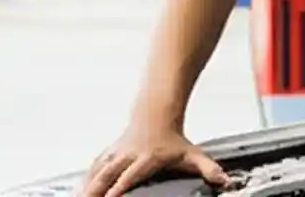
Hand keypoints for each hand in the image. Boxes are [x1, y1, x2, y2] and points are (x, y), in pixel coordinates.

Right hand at [80, 120, 227, 196]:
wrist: (156, 113)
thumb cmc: (173, 138)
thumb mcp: (193, 154)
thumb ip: (209, 169)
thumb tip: (225, 180)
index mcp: (147, 158)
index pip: (132, 175)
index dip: (121, 186)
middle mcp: (129, 155)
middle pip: (109, 174)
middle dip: (97, 189)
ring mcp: (118, 153)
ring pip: (98, 170)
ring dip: (88, 186)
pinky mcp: (110, 152)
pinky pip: (94, 167)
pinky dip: (85, 179)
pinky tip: (79, 191)